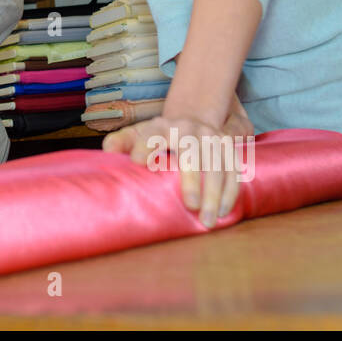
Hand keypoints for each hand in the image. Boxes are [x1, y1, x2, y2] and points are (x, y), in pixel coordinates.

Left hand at [103, 95, 254, 228]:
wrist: (189, 120)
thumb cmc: (156, 137)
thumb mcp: (136, 134)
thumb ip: (120, 142)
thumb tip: (109, 151)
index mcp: (161, 127)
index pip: (153, 134)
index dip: (145, 145)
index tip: (138, 161)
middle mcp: (188, 129)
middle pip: (192, 152)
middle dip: (193, 178)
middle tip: (191, 205)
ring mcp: (210, 138)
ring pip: (217, 164)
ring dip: (215, 193)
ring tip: (208, 219)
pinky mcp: (227, 148)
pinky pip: (233, 170)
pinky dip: (230, 191)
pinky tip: (223, 211)